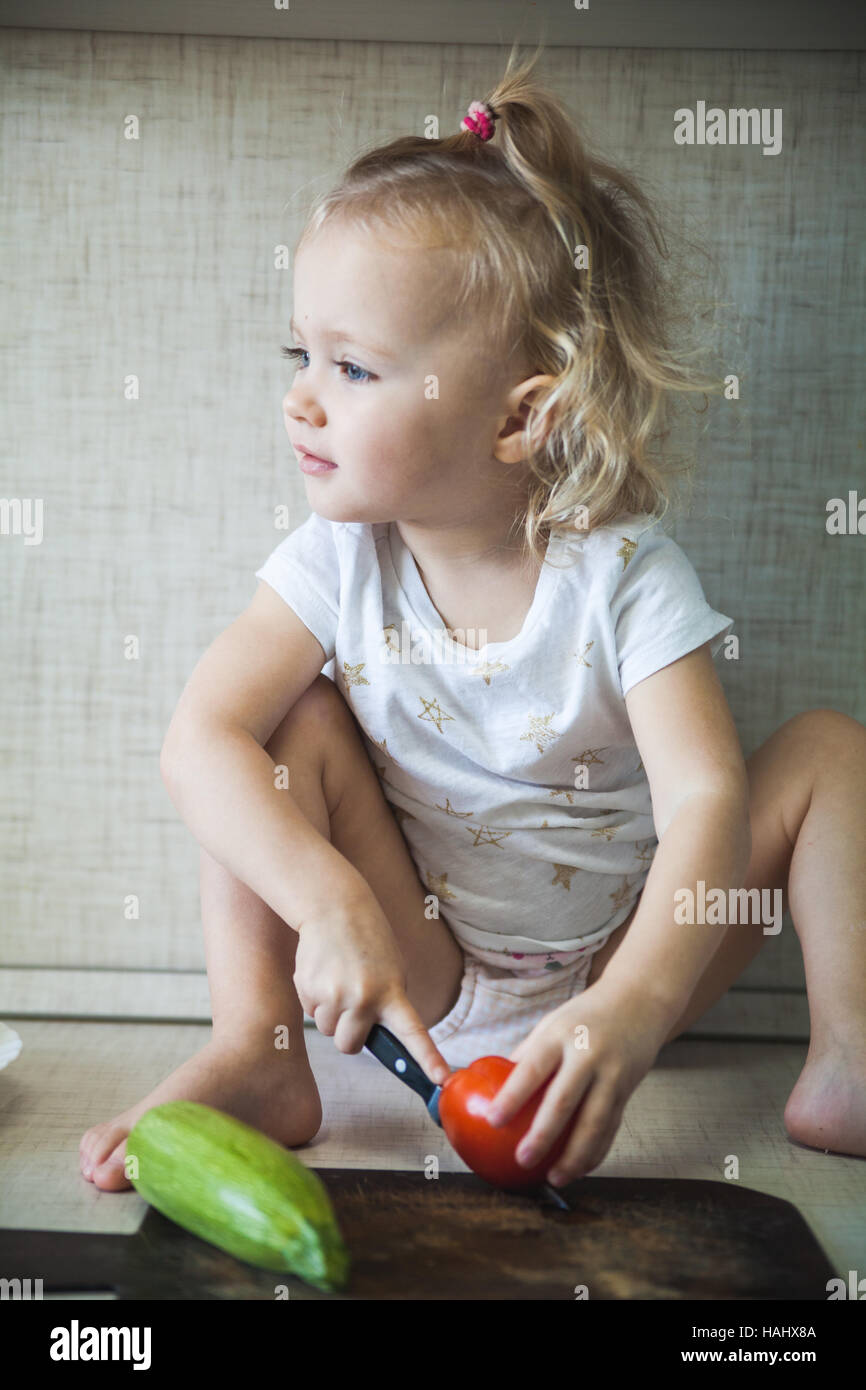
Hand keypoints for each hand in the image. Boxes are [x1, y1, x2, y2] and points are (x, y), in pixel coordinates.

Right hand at [292, 895, 451, 1086]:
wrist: (334, 907)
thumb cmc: (368, 942)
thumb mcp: (392, 970)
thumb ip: (387, 1005)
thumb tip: (371, 1038)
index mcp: (392, 992)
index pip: (413, 1033)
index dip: (427, 1058)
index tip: (441, 1079)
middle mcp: (363, 998)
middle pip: (349, 1046)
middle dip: (348, 1034)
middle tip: (352, 1006)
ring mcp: (333, 995)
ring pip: (327, 1030)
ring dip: (331, 1013)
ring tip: (338, 979)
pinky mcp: (307, 988)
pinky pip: (310, 1012)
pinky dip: (315, 999)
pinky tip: (323, 972)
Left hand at [484, 983, 670, 1184]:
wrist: (639, 999)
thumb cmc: (585, 1014)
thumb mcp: (552, 1024)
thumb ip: (528, 1055)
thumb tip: (496, 1088)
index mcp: (559, 1036)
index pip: (532, 1069)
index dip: (512, 1096)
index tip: (493, 1120)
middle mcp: (586, 1055)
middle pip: (563, 1102)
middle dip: (543, 1135)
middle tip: (523, 1159)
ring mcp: (611, 1074)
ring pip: (593, 1123)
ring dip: (574, 1156)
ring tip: (555, 1177)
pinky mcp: (627, 1090)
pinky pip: (610, 1128)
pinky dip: (595, 1152)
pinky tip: (580, 1168)